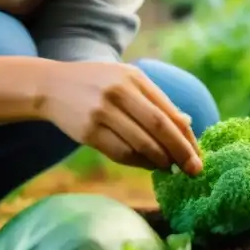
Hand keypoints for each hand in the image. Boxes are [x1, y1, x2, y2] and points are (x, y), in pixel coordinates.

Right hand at [41, 61, 201, 175]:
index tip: (198, 154)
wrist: (51, 86)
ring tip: (171, 168)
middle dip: (181, 151)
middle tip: (194, 170)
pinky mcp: (87, 132)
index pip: (169, 112)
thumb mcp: (128, 80)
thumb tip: (186, 123)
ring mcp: (102, 113)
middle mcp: (120, 93)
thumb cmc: (99, 83)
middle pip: (160, 128)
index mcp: (136, 78)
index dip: (186, 136)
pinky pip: (120, 152)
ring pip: (141, 143)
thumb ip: (156, 100)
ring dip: (160, 160)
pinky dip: (138, 162)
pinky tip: (149, 165)